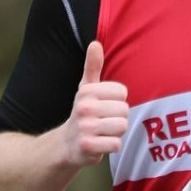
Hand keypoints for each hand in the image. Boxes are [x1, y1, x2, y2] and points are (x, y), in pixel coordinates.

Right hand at [67, 41, 129, 165]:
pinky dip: (111, 146)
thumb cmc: (83, 113)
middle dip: (118, 119)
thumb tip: (95, 43)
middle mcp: (84, 107)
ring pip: (122, 127)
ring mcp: (85, 128)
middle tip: (103, 122)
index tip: (104, 107)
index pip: (122, 92)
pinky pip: (116, 144)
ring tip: (103, 132)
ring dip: (116, 133)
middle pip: (124, 110)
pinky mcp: (88, 147)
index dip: (117, 102)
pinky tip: (101, 144)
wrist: (65, 145)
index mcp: (87, 91)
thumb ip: (92, 67)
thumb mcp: (86, 89)